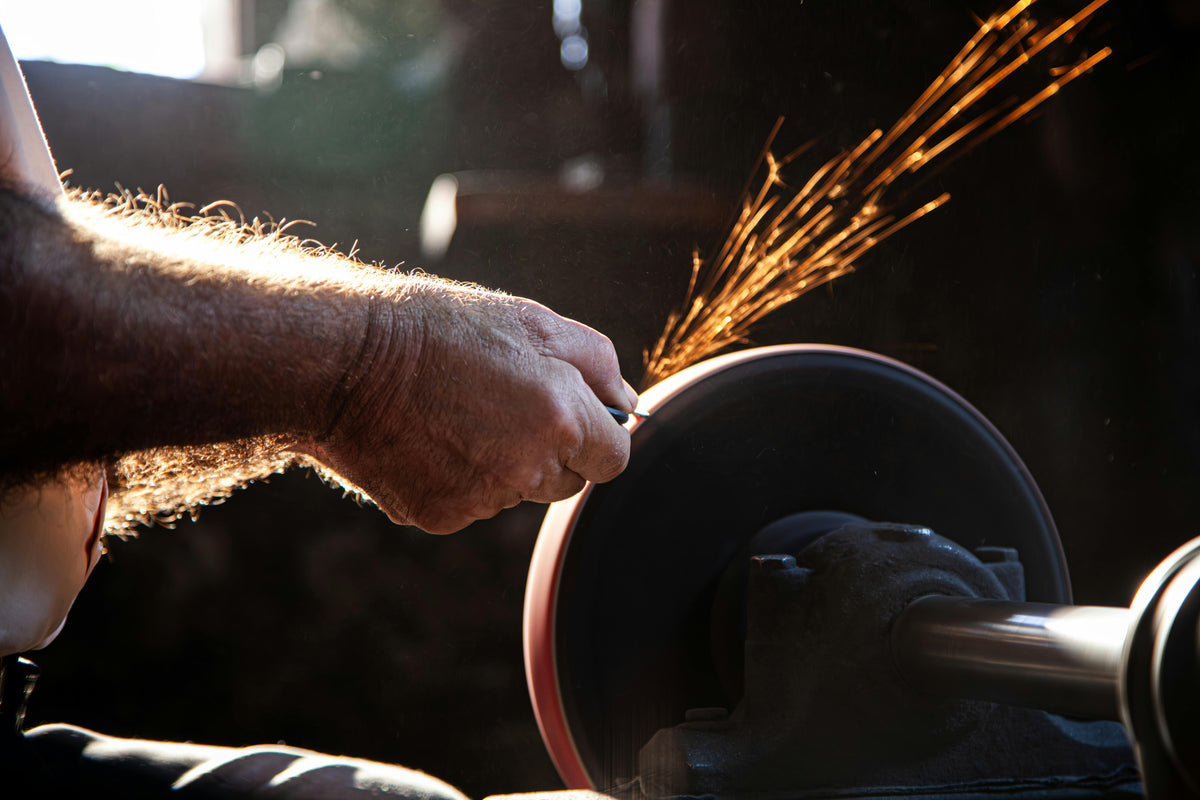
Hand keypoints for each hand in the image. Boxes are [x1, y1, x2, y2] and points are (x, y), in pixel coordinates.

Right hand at [296, 279, 636, 533]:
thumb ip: (595, 365)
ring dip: (500, 463)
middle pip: (566, 482)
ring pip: (515, 493)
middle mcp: (527, 465)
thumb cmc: (439, 329)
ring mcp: (482, 497)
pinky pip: (470, 505)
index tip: (571, 418)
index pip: (614, 458)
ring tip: (455, 413)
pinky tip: (428, 437)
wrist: (342, 361)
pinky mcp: (441, 516)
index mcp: (559, 415)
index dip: (596, 437)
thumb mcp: (529, 321)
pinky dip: (457, 478)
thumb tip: (627, 404)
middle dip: (550, 452)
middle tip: (501, 405)